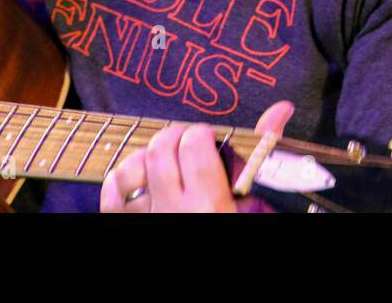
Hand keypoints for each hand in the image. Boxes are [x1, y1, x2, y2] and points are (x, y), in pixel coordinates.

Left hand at [100, 100, 293, 212]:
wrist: (198, 297)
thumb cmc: (233, 228)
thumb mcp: (252, 207)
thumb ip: (261, 152)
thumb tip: (281, 108)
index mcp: (210, 205)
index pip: (195, 143)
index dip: (202, 136)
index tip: (209, 143)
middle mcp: (172, 212)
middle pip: (160, 149)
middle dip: (175, 139)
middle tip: (188, 149)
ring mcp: (144, 221)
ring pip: (130, 168)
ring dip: (146, 158)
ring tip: (165, 165)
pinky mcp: (125, 228)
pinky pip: (111, 193)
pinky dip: (122, 181)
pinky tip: (142, 183)